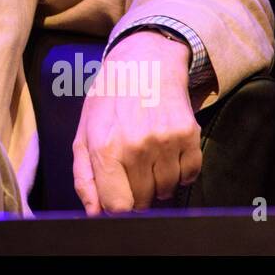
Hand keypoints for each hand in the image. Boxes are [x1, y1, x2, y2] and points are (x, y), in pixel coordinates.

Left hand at [71, 30, 202, 215]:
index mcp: (105, 148)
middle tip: (130, 166)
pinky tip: (167, 152)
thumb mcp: (84, 133)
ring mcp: (165, 141)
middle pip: (142, 201)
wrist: (144, 61)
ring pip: (167, 190)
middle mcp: (136, 147)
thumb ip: (84, 177)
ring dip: (158, 182)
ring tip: (148, 156)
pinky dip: (181, 172)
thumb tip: (93, 213)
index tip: (118, 198)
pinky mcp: (188, 134)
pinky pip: (190, 175)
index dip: (117, 209)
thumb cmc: (109, 100)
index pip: (117, 207)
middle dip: (136, 192)